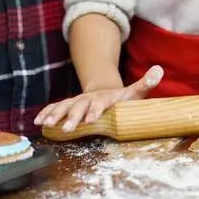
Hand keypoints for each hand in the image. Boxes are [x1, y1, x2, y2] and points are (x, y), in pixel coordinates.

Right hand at [33, 65, 162, 131]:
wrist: (105, 90)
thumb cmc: (121, 97)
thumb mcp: (135, 92)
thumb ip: (146, 83)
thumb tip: (160, 69)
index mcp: (104, 97)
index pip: (100, 103)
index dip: (96, 110)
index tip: (92, 119)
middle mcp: (88, 98)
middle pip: (79, 106)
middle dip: (73, 117)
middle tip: (68, 128)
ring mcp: (77, 101)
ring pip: (64, 106)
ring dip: (55, 115)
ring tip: (46, 125)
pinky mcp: (69, 105)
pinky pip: (55, 108)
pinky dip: (47, 113)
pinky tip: (38, 121)